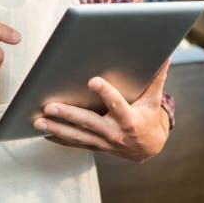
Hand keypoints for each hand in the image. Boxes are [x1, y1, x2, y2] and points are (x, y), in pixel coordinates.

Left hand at [32, 59, 170, 162]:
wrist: (148, 148)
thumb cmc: (148, 117)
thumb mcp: (153, 99)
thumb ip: (156, 78)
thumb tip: (165, 54)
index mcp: (130, 119)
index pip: (116, 104)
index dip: (106, 93)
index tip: (92, 81)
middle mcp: (115, 133)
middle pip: (89, 122)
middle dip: (68, 114)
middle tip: (50, 106)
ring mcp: (103, 142)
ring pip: (77, 136)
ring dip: (56, 128)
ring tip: (38, 121)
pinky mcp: (95, 146)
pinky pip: (74, 144)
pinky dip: (58, 139)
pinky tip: (42, 133)